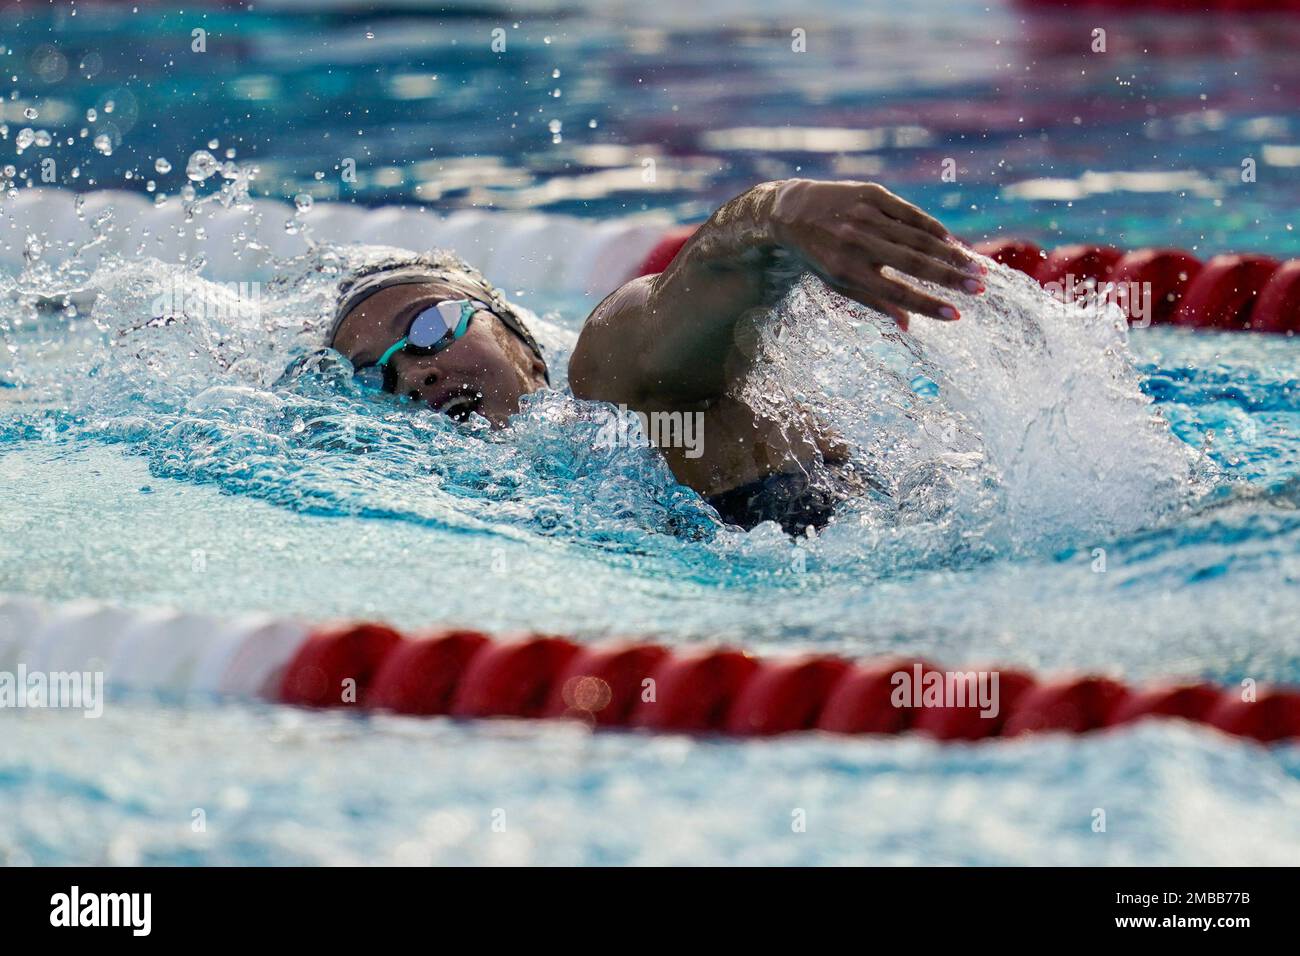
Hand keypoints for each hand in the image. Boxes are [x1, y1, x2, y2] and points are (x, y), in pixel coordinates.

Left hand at [769, 179, 983, 329]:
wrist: (790, 211)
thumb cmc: (819, 255)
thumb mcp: (837, 284)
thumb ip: (874, 302)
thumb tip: (908, 326)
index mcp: (847, 271)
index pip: (896, 292)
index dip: (928, 304)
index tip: (956, 315)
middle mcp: (856, 243)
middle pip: (913, 263)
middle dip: (950, 277)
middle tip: (980, 288)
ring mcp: (864, 216)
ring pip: (917, 237)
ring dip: (950, 253)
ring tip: (975, 267)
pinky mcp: (871, 193)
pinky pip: (909, 212)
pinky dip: (932, 227)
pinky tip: (952, 240)